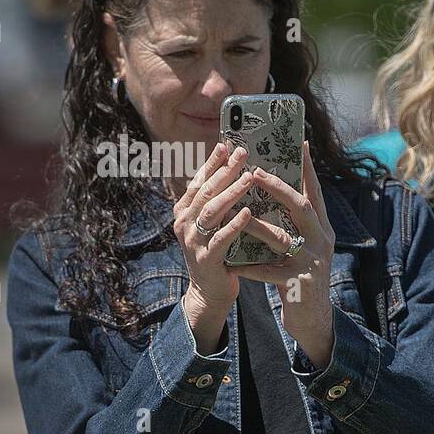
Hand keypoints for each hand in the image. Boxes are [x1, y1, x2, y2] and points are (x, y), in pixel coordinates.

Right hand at [173, 142, 256, 348]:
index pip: (199, 180)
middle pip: (205, 191)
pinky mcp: (206, 259)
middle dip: (224, 170)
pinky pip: (220, 238)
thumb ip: (220, 199)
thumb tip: (237, 168)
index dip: (212, 162)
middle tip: (243, 153)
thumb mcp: (214, 222)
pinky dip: (234, 224)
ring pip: (211, 211)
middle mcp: (184, 222)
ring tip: (249, 177)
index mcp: (185, 210)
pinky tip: (247, 212)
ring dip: (231, 192)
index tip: (227, 143)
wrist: (211, 290)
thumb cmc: (219, 250)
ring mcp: (193, 241)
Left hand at [234, 141, 336, 366]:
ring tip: (237, 216)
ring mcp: (312, 262)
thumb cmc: (298, 276)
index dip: (307, 168)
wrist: (313, 319)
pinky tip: (234, 267)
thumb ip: (291, 222)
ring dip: (258, 226)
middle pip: (302, 207)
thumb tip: (271, 191)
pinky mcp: (300, 284)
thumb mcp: (300, 246)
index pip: (314, 192)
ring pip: (284, 238)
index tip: (299, 142)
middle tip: (255, 172)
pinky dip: (251, 269)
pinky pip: (270, 272)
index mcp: (321, 228)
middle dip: (279, 188)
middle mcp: (322, 241)